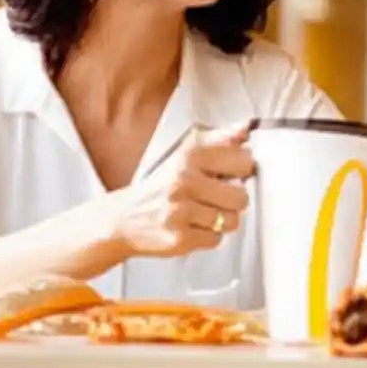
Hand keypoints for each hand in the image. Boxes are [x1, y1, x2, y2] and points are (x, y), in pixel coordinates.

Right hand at [107, 123, 254, 257]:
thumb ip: (219, 141)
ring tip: (203, 213)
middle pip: (241, 197)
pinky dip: (207, 236)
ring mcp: (181, 211)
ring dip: (222, 220)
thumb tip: (245, 128)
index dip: (242, 171)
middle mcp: (184, 181)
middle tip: (216, 198)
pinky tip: (192, 227)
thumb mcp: (184, 156)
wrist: (121, 220)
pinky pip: (216, 239)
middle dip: (233, 200)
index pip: (243, 161)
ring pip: (232, 220)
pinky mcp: (179, 239)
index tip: (232, 174)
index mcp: (189, 156)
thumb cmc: (159, 187)